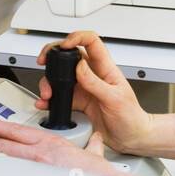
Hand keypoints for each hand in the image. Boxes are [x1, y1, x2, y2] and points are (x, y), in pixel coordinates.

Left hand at [0, 120, 138, 175]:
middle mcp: (42, 152)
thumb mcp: (93, 153)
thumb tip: (94, 142)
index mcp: (52, 143)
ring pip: (5, 157)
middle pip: (7, 141)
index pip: (20, 131)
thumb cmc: (101, 174)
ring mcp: (38, 166)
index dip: (1, 127)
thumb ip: (91, 146)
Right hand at [35, 30, 154, 154]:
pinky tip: (47, 104)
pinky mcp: (78, 102)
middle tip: (44, 61)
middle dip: (54, 55)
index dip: (77, 37)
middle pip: (70, 55)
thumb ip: (96, 83)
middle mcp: (93, 75)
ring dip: (50, 82)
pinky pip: (60, 96)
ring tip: (48, 93)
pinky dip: (50, 100)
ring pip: (61, 76)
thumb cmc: (131, 117)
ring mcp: (84, 88)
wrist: (130, 138)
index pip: (92, 42)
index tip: (65, 45)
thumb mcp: (115, 98)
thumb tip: (79, 66)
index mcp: (106, 68)